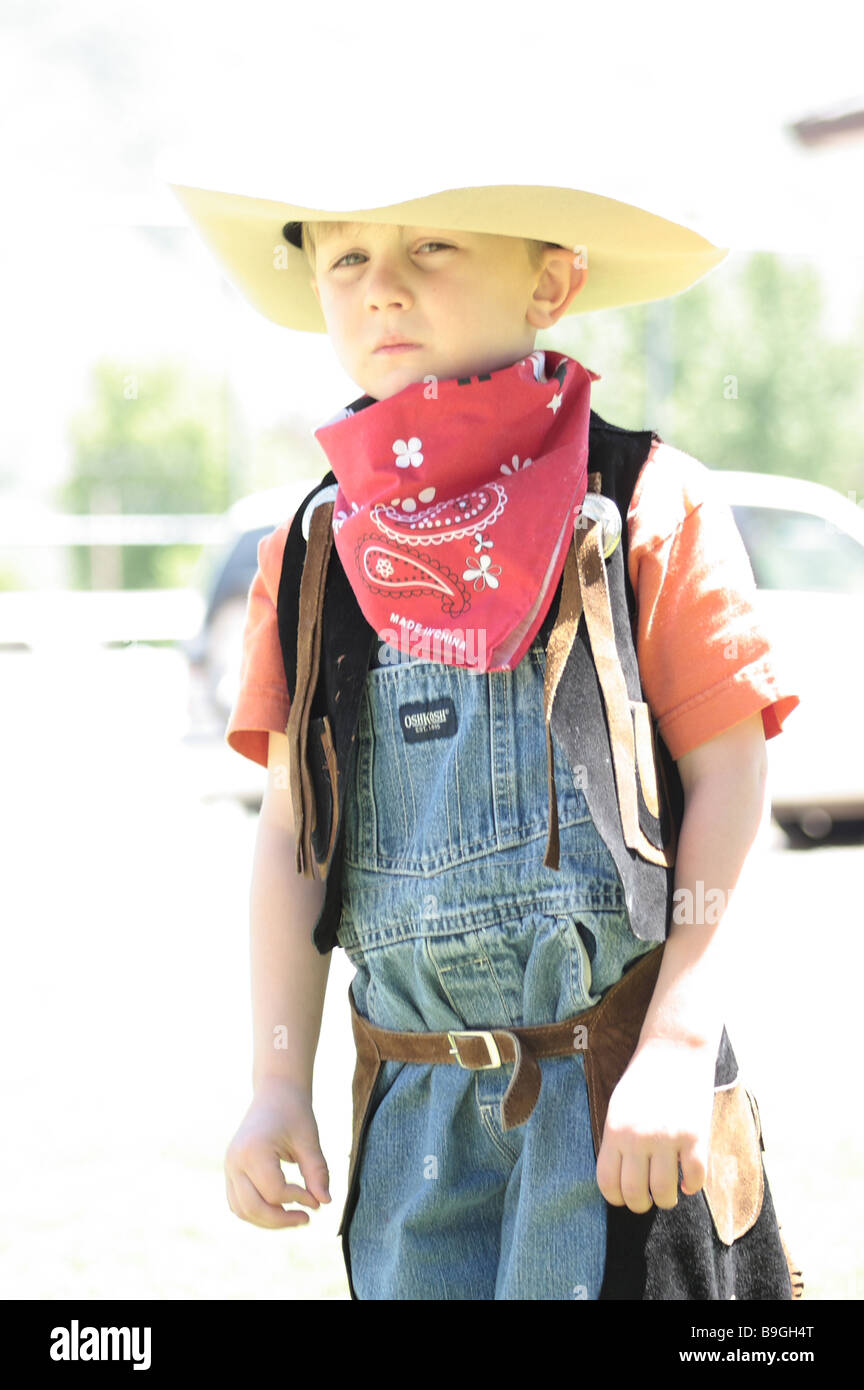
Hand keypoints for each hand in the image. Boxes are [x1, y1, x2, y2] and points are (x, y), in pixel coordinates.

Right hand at [225, 1076, 331, 1228]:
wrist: (275, 1094)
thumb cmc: (294, 1114)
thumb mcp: (309, 1141)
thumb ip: (317, 1172)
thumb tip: (325, 1202)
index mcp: (253, 1150)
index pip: (274, 1192)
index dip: (298, 1200)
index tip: (317, 1201)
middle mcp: (234, 1161)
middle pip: (253, 1207)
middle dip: (281, 1220)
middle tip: (307, 1219)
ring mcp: (229, 1167)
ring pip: (242, 1210)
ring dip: (268, 1221)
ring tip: (294, 1218)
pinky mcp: (230, 1171)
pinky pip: (238, 1203)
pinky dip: (257, 1213)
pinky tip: (280, 1211)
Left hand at [595, 1037, 716, 1212]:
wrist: (674, 1049)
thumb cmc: (643, 1078)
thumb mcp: (618, 1107)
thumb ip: (617, 1141)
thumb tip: (621, 1179)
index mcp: (615, 1130)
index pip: (608, 1183)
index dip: (616, 1198)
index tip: (625, 1197)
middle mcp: (638, 1138)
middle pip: (635, 1195)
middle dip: (641, 1204)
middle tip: (648, 1198)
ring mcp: (668, 1138)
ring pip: (664, 1193)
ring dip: (666, 1200)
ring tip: (668, 1193)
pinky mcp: (695, 1136)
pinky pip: (695, 1179)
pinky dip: (692, 1186)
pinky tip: (689, 1181)